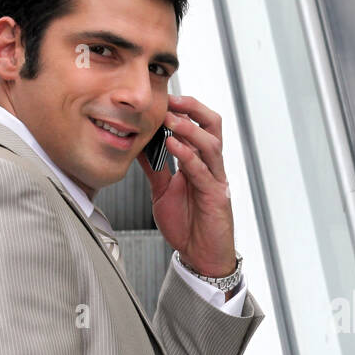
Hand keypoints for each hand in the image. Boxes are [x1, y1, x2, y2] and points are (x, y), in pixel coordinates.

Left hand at [137, 94, 235, 276]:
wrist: (201, 257)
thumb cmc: (187, 225)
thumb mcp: (163, 191)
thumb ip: (155, 169)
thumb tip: (138, 147)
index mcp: (201, 163)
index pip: (200, 125)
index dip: (185, 108)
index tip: (164, 97)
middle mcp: (212, 168)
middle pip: (214, 126)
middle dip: (194, 109)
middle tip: (171, 100)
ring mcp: (216, 181)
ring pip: (211, 145)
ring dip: (190, 130)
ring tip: (170, 120)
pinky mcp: (216, 198)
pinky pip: (203, 172)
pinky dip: (189, 157)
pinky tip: (174, 147)